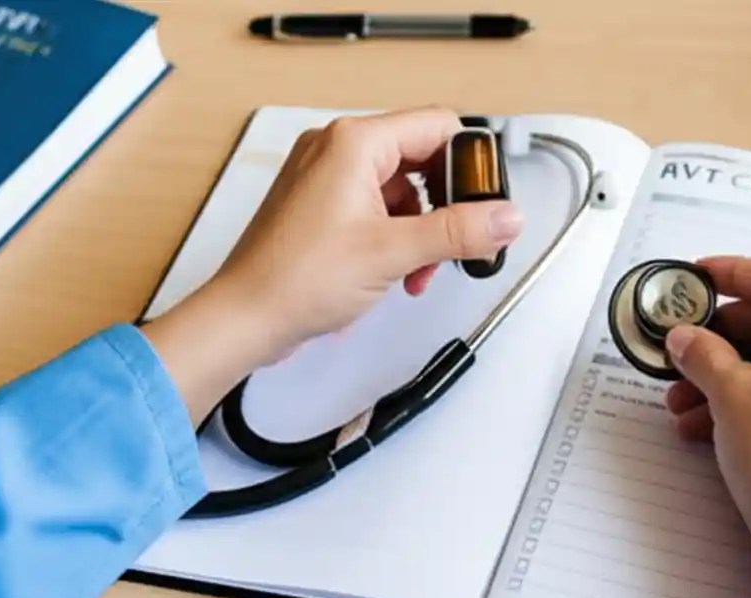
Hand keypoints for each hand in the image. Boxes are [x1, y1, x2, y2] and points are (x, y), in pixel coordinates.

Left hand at [142, 107, 523, 421]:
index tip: (484, 204)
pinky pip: (376, 209)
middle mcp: (337, 150)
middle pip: (422, 158)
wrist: (246, 318)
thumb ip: (458, 232)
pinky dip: (396, 238)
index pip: (438, 126)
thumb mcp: (393, 253)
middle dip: (445, 206)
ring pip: (402, 190)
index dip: (469, 166)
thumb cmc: (294, 279)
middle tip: (457, 241)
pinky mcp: (321, 207)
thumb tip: (505, 217)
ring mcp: (326, 178)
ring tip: (419, 269)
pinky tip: (398, 273)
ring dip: (422, 230)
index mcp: (354, 143)